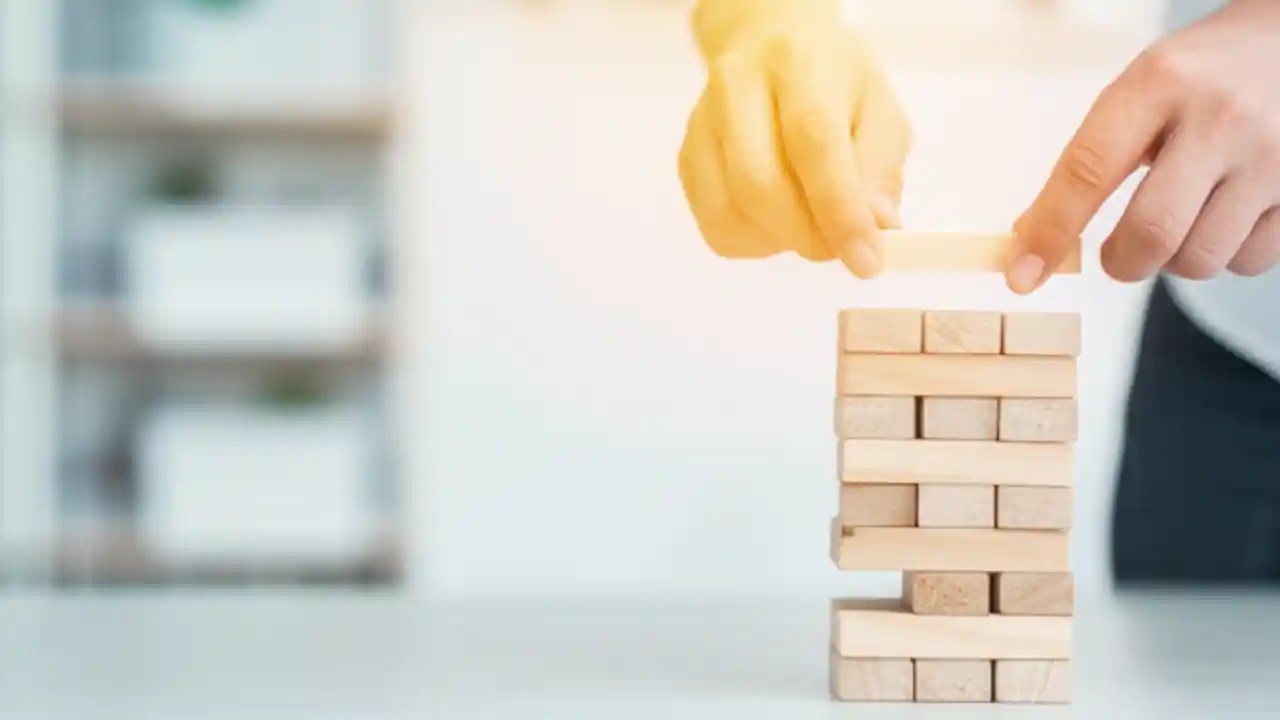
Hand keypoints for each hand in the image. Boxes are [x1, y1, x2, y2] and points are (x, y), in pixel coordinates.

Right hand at [678, 24, 910, 277]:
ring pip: (729, 214)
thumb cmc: (833, 82)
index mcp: (798, 64)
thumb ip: (881, 167)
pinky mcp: (687, 160)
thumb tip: (874, 225)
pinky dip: (755, 240)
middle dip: (806, 235)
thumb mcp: (881, 109)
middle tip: (838, 247)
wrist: (769, 43)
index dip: (839, 210)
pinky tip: (777, 218)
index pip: (811, 142)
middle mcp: (737, 87)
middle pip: (758, 184)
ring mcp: (702, 125)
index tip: (865, 259)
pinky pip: (715, 226)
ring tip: (809, 225)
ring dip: (778, 241)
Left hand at [1010, 0, 1279, 292]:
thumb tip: (1029, 237)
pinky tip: (1229, 214)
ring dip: (1176, 258)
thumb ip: (1089, 160)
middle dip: (1122, 262)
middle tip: (1120, 254)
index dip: (1051, 231)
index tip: (1022, 275)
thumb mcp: (1140, 91)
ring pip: (1200, 258)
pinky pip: (1249, 261)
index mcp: (1160, 83)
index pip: (1089, 171)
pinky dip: (1227, 254)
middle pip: (1151, 233)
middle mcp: (1220, 116)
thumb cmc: (1203, 75)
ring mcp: (1271, 155)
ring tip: (1185, 216)